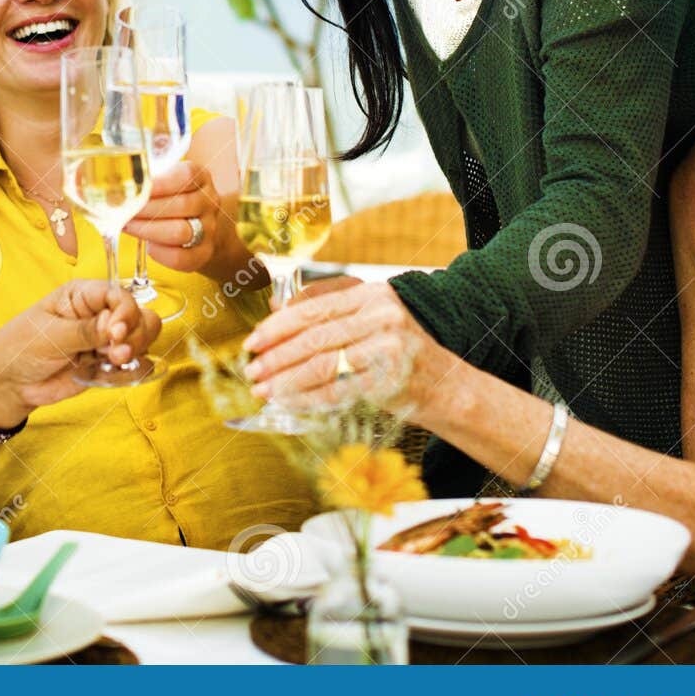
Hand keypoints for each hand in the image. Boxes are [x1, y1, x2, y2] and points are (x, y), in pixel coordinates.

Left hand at [0, 280, 160, 422]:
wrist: (11, 383)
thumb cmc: (21, 347)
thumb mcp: (49, 335)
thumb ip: (84, 331)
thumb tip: (114, 324)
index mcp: (83, 295)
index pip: (118, 294)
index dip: (125, 311)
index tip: (116, 332)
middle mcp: (99, 313)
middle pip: (139, 315)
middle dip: (135, 333)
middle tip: (116, 352)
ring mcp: (106, 339)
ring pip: (142, 337)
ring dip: (135, 350)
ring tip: (113, 361)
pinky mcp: (107, 363)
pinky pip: (134, 363)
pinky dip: (131, 369)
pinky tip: (112, 373)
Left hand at [123, 161, 237, 277]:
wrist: (200, 226)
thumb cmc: (172, 200)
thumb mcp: (165, 183)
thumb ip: (145, 182)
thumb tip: (110, 187)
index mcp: (200, 178)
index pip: (186, 176)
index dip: (160, 183)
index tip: (135, 186)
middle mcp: (209, 202)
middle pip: (181, 205)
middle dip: (146, 209)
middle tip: (122, 210)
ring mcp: (210, 229)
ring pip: (180, 232)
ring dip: (148, 230)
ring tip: (129, 226)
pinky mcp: (204, 254)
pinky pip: (181, 258)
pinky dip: (159, 253)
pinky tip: (148, 245)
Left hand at [241, 279, 434, 410]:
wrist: (444, 384)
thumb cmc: (395, 350)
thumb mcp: (367, 320)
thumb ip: (327, 311)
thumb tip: (274, 307)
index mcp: (371, 293)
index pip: (313, 306)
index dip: (277, 324)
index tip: (253, 340)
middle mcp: (381, 314)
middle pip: (314, 336)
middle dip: (275, 355)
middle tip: (250, 368)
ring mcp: (388, 345)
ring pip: (322, 363)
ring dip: (285, 379)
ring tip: (261, 389)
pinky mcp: (390, 378)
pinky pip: (338, 389)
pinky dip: (308, 397)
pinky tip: (288, 402)